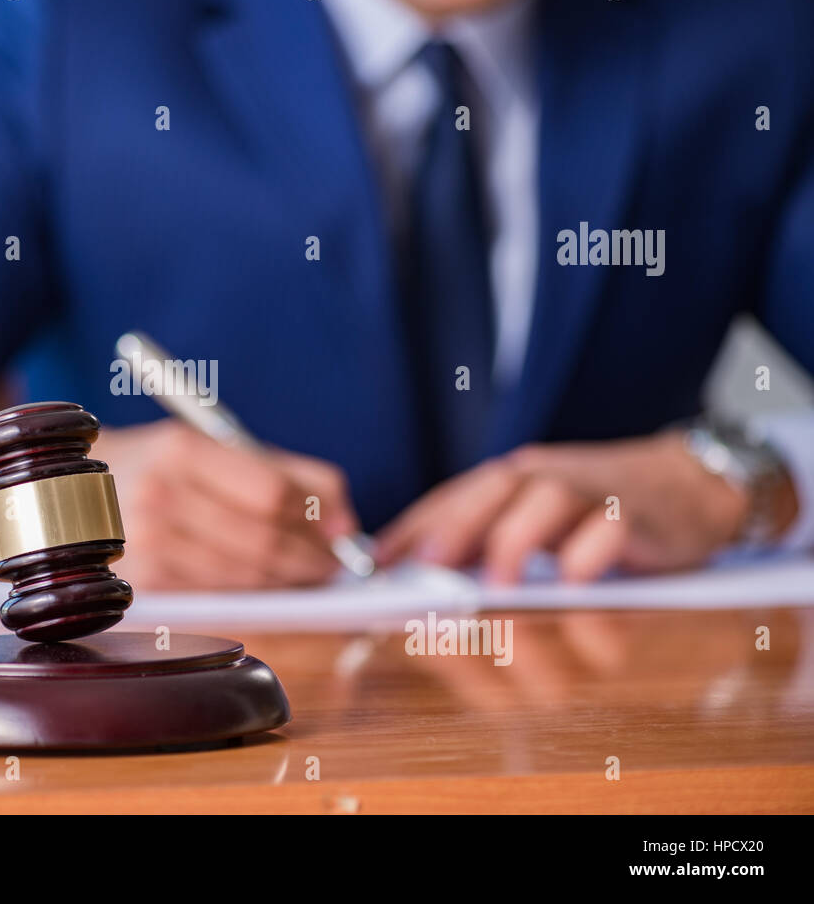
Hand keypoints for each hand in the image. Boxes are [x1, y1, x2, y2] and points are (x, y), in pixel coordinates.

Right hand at [94, 420, 359, 590]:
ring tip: (307, 573)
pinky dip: (254, 595)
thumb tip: (346, 521)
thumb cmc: (161, 467)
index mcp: (180, 450)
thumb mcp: (215, 447)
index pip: (269, 492)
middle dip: (312, 556)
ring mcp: (146, 545)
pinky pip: (218, 595)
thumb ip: (289, 473)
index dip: (316, 516)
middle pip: (262, 539)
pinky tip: (267, 585)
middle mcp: (158, 496)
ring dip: (288, 580)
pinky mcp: (143, 584)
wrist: (77, 493)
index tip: (341, 529)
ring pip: (245, 574)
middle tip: (335, 562)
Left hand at [373, 431, 795, 583]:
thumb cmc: (596, 513)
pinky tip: (572, 582)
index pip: (452, 498)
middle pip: (493, 489)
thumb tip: (423, 578)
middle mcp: (544, 478)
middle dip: (455, 527)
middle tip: (428, 567)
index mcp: (511, 482)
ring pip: (546, 500)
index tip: (378, 565)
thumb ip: (486, 542)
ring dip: (517, 541)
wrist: (686, 485)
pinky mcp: (638, 513)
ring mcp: (591, 491)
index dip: (412, 528)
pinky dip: (590, 552)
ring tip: (498, 586)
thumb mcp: (535, 522)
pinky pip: (612, 525)